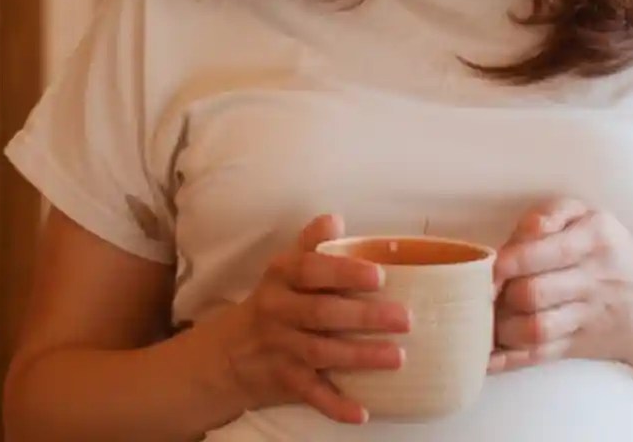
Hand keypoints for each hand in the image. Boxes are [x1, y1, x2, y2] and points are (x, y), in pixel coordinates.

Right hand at [220, 215, 409, 423]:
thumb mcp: (285, 268)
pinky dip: (335, 406)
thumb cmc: (275, 301)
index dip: (344, 273)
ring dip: (360, 357)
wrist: (228, 353)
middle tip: (404, 318)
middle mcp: (277, 311)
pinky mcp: (284, 380)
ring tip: (398, 357)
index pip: (309, 270)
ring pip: (321, 353)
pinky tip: (362, 413)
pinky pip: (311, 394)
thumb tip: (334, 218)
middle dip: (363, 317)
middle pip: (321, 313)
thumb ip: (311, 245)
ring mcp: (281, 347)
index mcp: (281, 277)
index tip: (379, 276)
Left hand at [491, 199, 632, 373]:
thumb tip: (521, 232)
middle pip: (532, 293)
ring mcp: (587, 317)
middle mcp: (592, 279)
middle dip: (499, 295)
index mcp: (593, 238)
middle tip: (483, 293)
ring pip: (535, 329)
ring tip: (489, 318)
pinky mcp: (578, 346)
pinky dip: (507, 360)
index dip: (504, 262)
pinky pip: (538, 356)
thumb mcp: (591, 218)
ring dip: (502, 328)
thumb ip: (552, 214)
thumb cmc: (611, 253)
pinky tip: (484, 358)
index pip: (539, 251)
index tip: (485, 266)